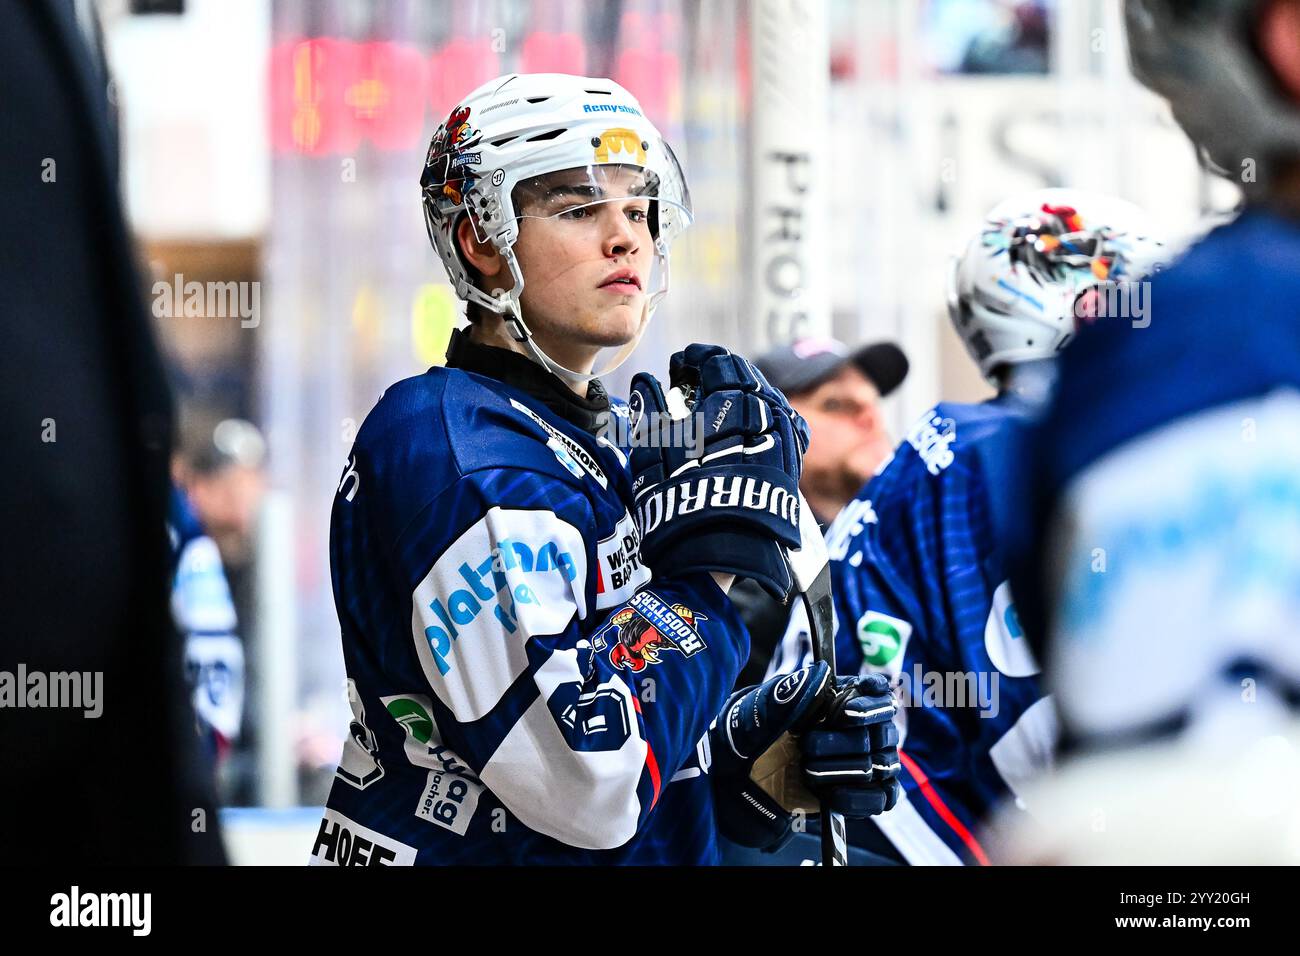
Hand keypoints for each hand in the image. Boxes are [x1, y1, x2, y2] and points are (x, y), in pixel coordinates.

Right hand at [629, 344, 811, 600]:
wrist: (720, 560)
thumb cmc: (678, 509)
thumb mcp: (652, 461)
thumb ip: (650, 414)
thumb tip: (645, 381)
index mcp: (724, 411)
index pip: (717, 365)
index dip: (700, 358)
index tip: (684, 360)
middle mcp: (760, 421)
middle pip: (748, 379)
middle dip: (726, 369)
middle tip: (706, 370)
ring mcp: (782, 443)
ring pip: (772, 399)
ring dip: (751, 389)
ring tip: (731, 392)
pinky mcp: (792, 467)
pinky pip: (790, 427)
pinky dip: (775, 413)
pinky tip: (764, 416)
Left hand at [710, 663, 900, 850]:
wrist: (736, 779)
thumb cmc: (751, 734)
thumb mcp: (759, 709)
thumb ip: (789, 691)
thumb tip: (823, 672)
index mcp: (840, 698)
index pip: (879, 694)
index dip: (870, 703)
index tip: (844, 713)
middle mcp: (860, 729)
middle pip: (882, 732)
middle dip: (845, 742)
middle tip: (807, 746)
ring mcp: (864, 762)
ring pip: (882, 765)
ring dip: (846, 769)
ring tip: (809, 771)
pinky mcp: (861, 796)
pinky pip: (882, 798)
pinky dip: (860, 798)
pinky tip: (831, 795)